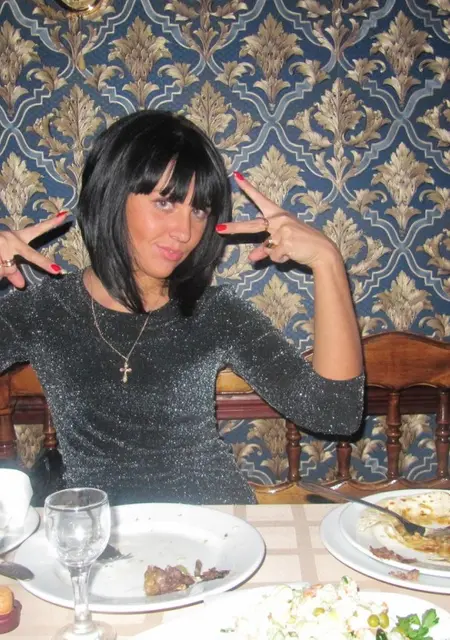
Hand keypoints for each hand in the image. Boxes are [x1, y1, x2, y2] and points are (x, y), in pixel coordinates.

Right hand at [0, 212, 67, 287]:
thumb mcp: (3, 259)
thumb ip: (12, 271)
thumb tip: (21, 284)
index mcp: (16, 238)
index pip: (37, 230)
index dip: (52, 223)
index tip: (66, 215)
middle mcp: (11, 238)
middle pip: (31, 255)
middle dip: (44, 263)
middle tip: (58, 271)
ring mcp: (2, 243)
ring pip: (5, 269)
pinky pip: (0, 271)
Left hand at [216, 172, 338, 268]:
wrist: (322, 251)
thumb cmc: (303, 244)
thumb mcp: (283, 243)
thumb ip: (266, 248)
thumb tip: (251, 258)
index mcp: (279, 215)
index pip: (261, 199)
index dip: (248, 188)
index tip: (236, 177)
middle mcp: (279, 219)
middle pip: (252, 225)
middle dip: (234, 228)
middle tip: (219, 228)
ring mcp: (282, 230)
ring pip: (266, 248)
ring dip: (276, 255)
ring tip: (290, 251)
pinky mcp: (285, 241)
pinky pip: (274, 256)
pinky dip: (281, 259)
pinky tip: (292, 254)